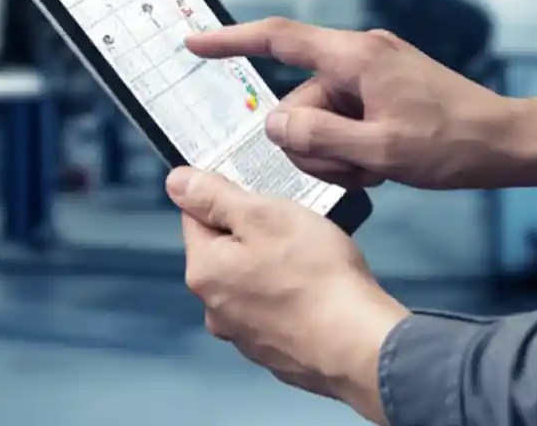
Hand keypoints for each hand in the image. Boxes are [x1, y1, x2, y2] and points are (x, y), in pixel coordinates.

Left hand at [167, 167, 406, 424]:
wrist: (361, 346)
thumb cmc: (316, 276)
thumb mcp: (263, 216)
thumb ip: (214, 197)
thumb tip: (175, 183)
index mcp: (203, 271)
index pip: (195, 217)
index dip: (227, 199)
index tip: (259, 196)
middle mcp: (214, 308)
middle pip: (224, 252)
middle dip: (253, 235)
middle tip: (292, 228)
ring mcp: (244, 336)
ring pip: (250, 283)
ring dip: (273, 268)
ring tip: (311, 262)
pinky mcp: (275, 353)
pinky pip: (275, 313)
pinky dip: (290, 300)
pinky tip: (318, 294)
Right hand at [187, 18, 528, 190]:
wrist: (509, 143)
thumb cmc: (454, 145)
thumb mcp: (380, 151)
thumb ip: (318, 137)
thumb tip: (274, 123)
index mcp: (356, 57)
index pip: (279, 39)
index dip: (231, 41)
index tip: (194, 43)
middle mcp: (360, 54)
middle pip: (299, 99)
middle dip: (312, 142)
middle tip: (355, 167)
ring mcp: (373, 72)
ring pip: (318, 116)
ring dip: (336, 151)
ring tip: (376, 168)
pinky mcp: (382, 89)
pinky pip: (343, 118)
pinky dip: (352, 147)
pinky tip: (383, 163)